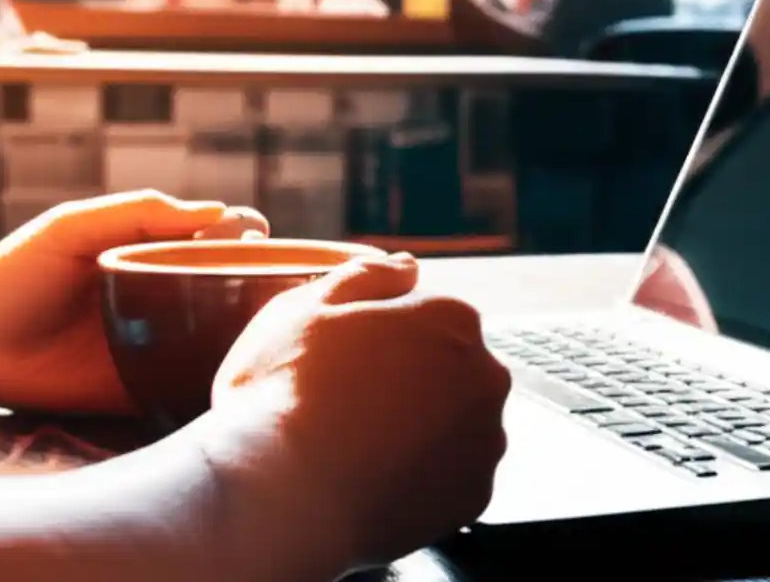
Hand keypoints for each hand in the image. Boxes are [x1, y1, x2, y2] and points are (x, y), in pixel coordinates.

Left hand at [0, 190, 268, 413]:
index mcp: (153, 252)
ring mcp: (160, 343)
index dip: (246, 236)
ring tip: (270, 328)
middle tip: (271, 285)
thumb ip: (139, 213)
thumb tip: (218, 211)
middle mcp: (165, 296)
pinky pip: (194, 382)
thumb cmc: (14, 274)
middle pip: (231, 286)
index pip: (217, 238)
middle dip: (261, 282)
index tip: (258, 240)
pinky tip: (242, 372)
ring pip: (222, 335)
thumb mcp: (74, 227)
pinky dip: (221, 378)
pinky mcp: (147, 386)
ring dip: (251, 331)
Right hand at [204, 253, 510, 578]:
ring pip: (454, 425)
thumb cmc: (284, 396)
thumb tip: (407, 267)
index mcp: (452, 319)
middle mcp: (486, 377)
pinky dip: (422, 478)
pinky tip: (374, 481)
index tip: (341, 361)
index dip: (378, 336)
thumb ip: (364, 276)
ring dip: (420, 430)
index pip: (425, 316)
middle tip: (344, 406)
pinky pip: (450, 478)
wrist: (283, 502)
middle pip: (448, 370)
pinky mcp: (474, 498)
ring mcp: (485, 442)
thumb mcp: (305, 309)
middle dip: (408, 382)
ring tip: (357, 449)